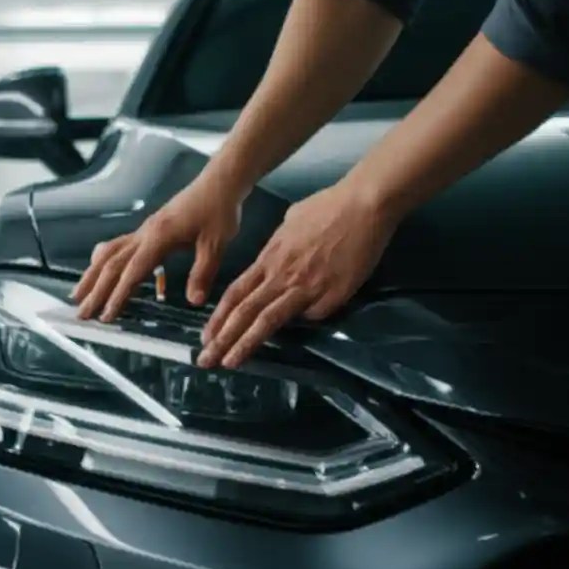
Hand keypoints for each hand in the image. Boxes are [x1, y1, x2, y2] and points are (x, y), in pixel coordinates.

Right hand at [72, 177, 243, 320]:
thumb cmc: (218, 209)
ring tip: (77, 295)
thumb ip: (202, 272)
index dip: (117, 295)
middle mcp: (144, 234)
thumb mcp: (216, 243)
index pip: (131, 271)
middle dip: (95, 291)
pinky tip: (96, 269)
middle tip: (82, 313)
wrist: (218, 183)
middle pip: (111, 265)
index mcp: (158, 237)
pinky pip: (116, 246)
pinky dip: (101, 260)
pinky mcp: (146, 230)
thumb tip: (194, 300)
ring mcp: (142, 231)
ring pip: (108, 254)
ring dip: (91, 276)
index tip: (107, 315)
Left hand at [197, 183, 399, 368]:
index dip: (218, 318)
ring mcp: (306, 287)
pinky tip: (306, 326)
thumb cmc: (328, 206)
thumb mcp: (290, 222)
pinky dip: (307, 321)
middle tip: (205, 360)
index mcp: (269, 259)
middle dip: (221, 339)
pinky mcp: (333, 295)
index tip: (205, 337)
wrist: (364, 205)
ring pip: (269, 321)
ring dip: (246, 344)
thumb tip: (276, 259)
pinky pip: (315, 315)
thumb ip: (278, 247)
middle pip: (244, 312)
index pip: (235, 294)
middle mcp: (281, 276)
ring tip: (229, 363)